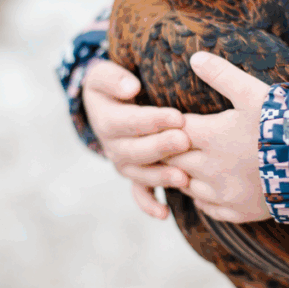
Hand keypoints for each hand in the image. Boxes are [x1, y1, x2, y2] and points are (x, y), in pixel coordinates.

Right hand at [82, 59, 189, 218]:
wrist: (108, 104)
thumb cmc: (112, 85)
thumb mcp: (103, 74)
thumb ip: (113, 78)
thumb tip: (130, 87)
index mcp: (107, 120)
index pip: (128, 121)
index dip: (152, 120)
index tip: (177, 116)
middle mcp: (113, 146)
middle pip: (135, 151)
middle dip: (160, 147)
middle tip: (184, 142)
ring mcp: (124, 164)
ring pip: (140, 174)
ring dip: (160, 177)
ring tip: (182, 178)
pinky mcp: (135, 176)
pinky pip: (139, 194)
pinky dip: (149, 204)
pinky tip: (164, 213)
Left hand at [164, 52, 271, 222]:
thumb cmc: (283, 123)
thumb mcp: (252, 93)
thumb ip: (222, 75)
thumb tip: (195, 57)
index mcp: (209, 137)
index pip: (173, 131)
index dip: (168, 124)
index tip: (168, 120)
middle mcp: (210, 168)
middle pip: (174, 159)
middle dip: (170, 149)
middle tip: (167, 142)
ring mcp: (224, 193)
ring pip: (186, 187)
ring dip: (182, 174)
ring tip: (183, 164)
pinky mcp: (239, 211)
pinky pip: (208, 210)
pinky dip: (202, 200)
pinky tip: (204, 191)